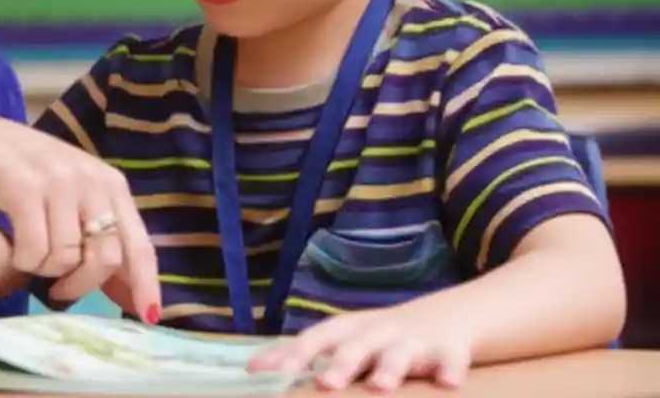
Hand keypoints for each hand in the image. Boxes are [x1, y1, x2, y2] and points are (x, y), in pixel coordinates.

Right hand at [0, 112, 159, 321]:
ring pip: (67, 258)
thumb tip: (130, 294)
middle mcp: (89, 179)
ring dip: (45, 270)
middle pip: (107, 257)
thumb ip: (99, 234)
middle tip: (59, 292)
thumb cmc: (20, 174)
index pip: (139, 243)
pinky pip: (35, 251)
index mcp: (109, 182)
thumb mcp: (71, 195)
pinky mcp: (22, 187)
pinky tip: (15, 252)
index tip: (148, 316)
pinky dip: (24, 261)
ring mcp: (56, 181)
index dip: (145, 284)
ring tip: (30, 256)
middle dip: (83, 285)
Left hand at [248, 307, 473, 391]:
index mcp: (348, 330)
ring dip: (391, 368)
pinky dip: (450, 369)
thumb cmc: (378, 337)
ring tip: (382, 385)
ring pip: (400, 354)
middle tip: (328, 383)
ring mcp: (413, 341)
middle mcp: (377, 332)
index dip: (295, 355)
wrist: (446, 316)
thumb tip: (250, 369)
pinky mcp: (448, 351)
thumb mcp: (341, 341)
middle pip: (356, 346)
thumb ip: (300, 354)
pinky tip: (449, 384)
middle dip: (343, 364)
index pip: (316, 339)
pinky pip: (451, 360)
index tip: (271, 373)